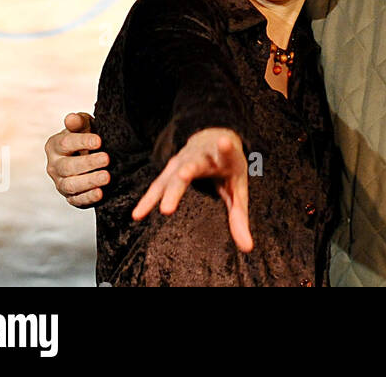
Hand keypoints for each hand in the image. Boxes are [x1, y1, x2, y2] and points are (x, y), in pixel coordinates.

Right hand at [45, 112, 109, 206]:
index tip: (99, 141)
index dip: (82, 142)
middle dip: (88, 163)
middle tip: (106, 159)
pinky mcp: (70, 197)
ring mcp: (60, 183)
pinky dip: (88, 198)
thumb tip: (71, 118)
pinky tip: (100, 193)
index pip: (65, 143)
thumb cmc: (88, 136)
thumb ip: (79, 122)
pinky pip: (76, 200)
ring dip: (89, 181)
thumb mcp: (85, 126)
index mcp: (55, 146)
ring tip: (107, 176)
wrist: (93, 154)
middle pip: (67, 166)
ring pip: (70, 185)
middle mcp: (54, 166)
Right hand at [132, 128, 252, 252]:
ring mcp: (182, 161)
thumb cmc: (228, 170)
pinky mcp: (169, 169)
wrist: (212, 138)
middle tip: (184, 174)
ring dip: (169, 189)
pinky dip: (148, 199)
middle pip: (194, 165)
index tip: (223, 141)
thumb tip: (247, 248)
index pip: (226, 153)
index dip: (225, 148)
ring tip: (166, 208)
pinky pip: (157, 186)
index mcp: (224, 158)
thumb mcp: (238, 187)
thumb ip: (240, 216)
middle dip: (188, 171)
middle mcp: (201, 156)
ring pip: (173, 175)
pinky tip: (138, 214)